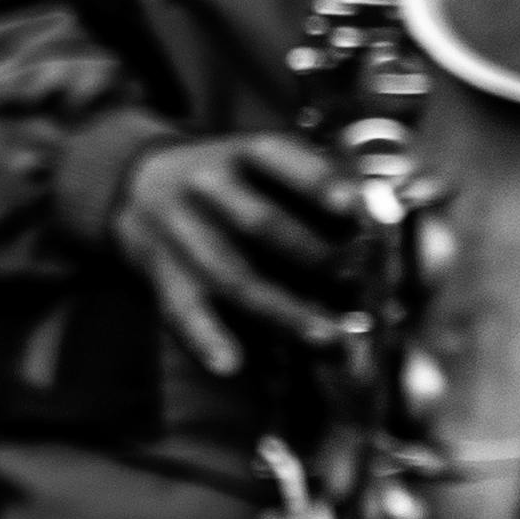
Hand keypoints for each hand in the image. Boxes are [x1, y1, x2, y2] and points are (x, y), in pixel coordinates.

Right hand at [112, 131, 350, 376]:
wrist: (141, 185)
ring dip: (284, 312)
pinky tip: (231, 365)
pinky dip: (206, 339)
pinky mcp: (163, 275)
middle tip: (356, 282)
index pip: (280, 161)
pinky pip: (182, 311)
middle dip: (312, 255)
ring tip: (329, 339)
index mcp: (242, 153)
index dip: (316, 184)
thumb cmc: (233, 180)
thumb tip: (378, 232)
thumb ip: (316, 188)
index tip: (353, 208)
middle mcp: (208, 188)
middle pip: (260, 224)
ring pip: (234, 277)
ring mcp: (182, 234)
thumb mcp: (264, 163)